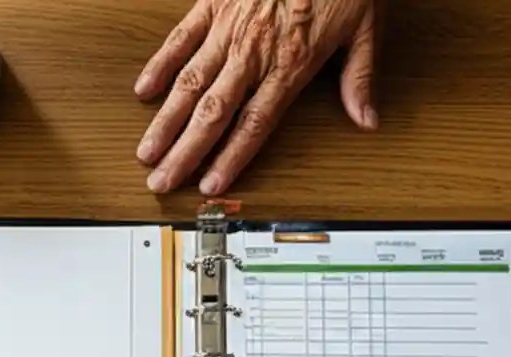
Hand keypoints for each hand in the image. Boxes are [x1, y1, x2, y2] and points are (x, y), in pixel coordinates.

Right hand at [134, 0, 377, 194]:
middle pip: (213, 113)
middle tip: (161, 181)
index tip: (209, 185)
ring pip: (190, 83)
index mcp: (291, 63)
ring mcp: (229, 27)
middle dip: (184, 152)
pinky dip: (160, 64)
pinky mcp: (213, 2)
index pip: (255, 123)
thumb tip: (366, 120)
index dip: (230, 158)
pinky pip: (181, 37)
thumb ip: (359, 77)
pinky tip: (143, 91)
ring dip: (165, 121)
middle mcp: (254, 51)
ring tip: (146, 151)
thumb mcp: (364, 27)